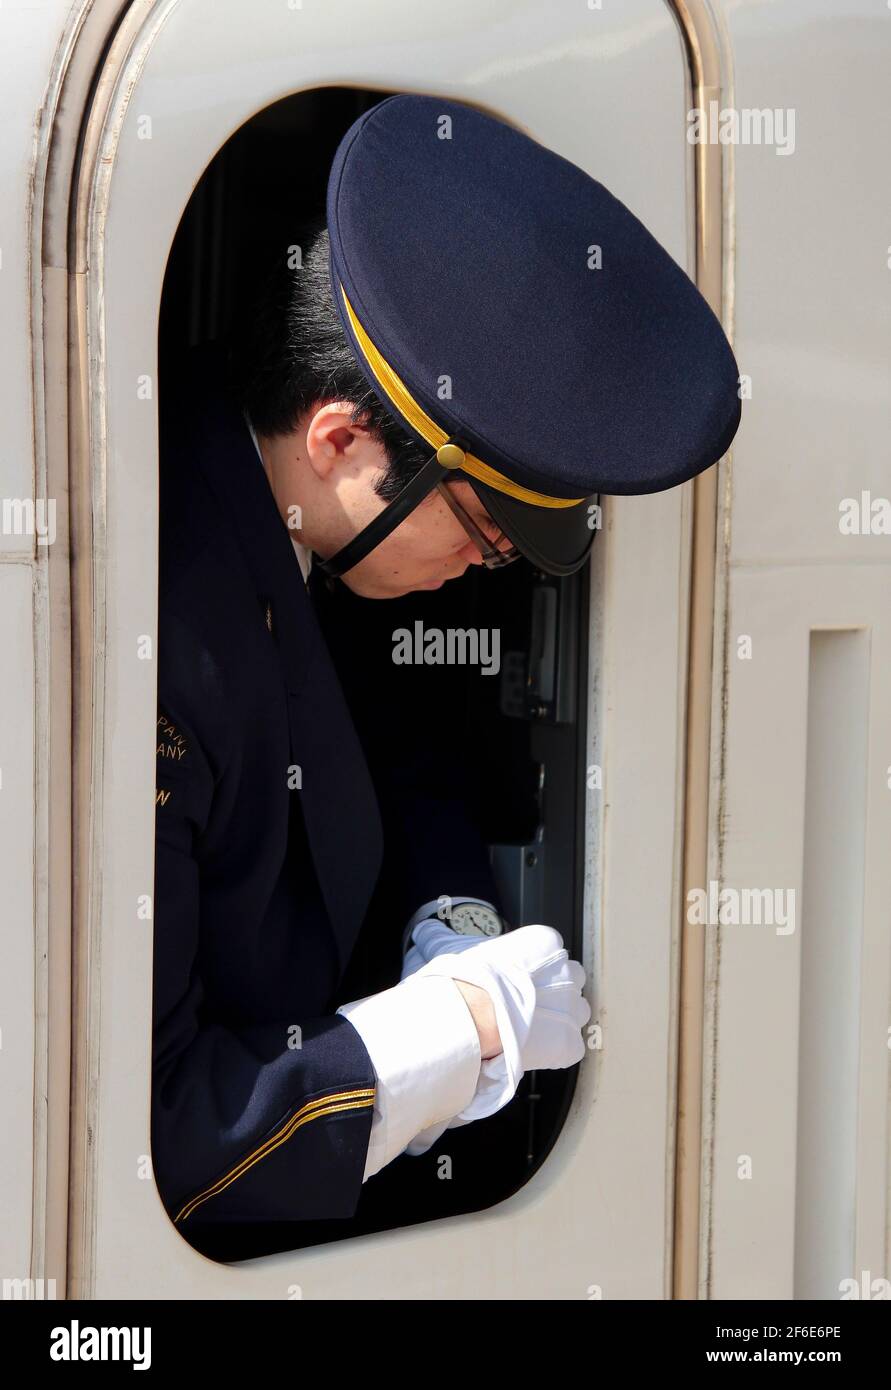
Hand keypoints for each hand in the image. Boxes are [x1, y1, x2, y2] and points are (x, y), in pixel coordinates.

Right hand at [406, 920, 590, 1071]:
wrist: (471, 1014)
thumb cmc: (471, 981)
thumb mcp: (487, 951)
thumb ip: (507, 955)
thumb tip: (495, 957)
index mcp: (547, 943)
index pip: (555, 956)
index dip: (540, 974)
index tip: (528, 985)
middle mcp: (567, 971)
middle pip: (571, 983)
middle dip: (557, 995)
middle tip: (533, 1007)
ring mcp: (572, 1007)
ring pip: (577, 1013)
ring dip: (560, 1021)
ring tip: (533, 1030)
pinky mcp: (569, 1040)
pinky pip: (572, 1047)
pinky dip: (556, 1051)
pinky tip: (534, 1049)